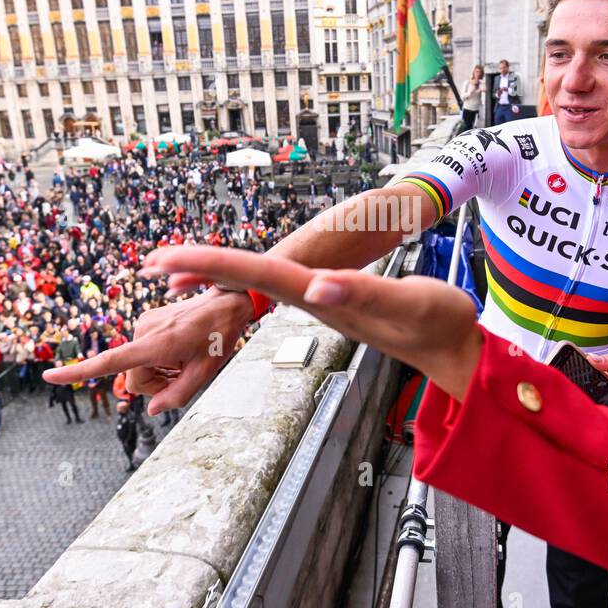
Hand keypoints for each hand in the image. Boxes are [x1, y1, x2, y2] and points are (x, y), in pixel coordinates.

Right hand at [42, 287, 252, 412]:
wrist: (228, 301)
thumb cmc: (220, 336)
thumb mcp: (206, 372)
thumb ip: (178, 395)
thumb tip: (151, 411)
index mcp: (155, 345)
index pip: (109, 363)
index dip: (77, 372)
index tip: (48, 376)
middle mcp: (142, 331)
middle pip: (133, 378)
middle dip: (155, 384)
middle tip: (183, 374)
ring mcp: (143, 324)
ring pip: (138, 366)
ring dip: (159, 370)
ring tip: (186, 357)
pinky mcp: (146, 321)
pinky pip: (143, 353)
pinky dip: (159, 359)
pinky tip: (180, 350)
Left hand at [138, 247, 482, 400]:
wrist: (454, 350)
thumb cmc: (438, 325)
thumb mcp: (407, 302)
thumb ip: (362, 294)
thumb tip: (316, 286)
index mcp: (322, 297)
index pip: (255, 274)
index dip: (210, 262)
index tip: (167, 256)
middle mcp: (313, 301)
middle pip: (246, 280)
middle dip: (199, 267)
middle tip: (152, 258)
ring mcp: (321, 302)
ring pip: (257, 284)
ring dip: (218, 273)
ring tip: (178, 266)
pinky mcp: (333, 300)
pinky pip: (280, 286)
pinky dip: (249, 278)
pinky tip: (236, 277)